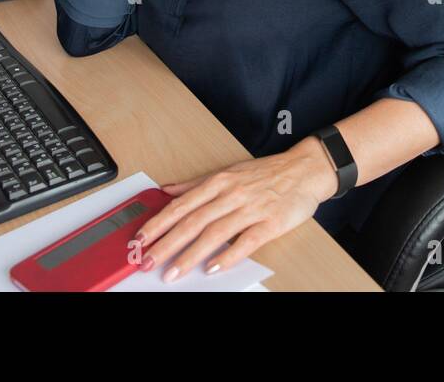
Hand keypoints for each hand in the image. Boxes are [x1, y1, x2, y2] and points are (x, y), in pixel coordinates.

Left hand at [135, 139, 338, 282]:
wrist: (305, 170)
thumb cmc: (266, 173)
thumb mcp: (228, 172)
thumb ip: (195, 184)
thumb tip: (166, 190)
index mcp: (218, 182)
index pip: (180, 206)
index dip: (158, 223)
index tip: (139, 239)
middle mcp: (230, 194)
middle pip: (192, 222)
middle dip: (166, 244)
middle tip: (147, 261)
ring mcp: (250, 209)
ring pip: (214, 234)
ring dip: (190, 255)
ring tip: (172, 272)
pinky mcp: (270, 223)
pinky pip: (245, 242)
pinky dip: (228, 256)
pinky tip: (213, 268)